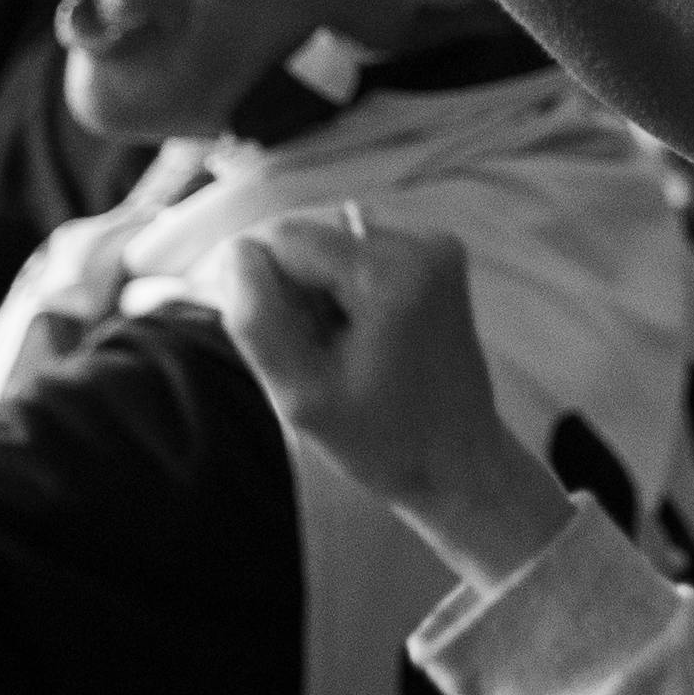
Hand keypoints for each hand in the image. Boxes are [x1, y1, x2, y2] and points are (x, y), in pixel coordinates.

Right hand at [221, 211, 572, 590]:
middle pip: (312, 233)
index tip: (286, 343)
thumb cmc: (381, 441)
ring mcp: (437, 245)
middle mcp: (423, 243)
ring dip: (318, 286)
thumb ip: (257, 321)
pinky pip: (361, 249)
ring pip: (332, 239)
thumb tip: (235, 253)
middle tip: (316, 352)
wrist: (458, 461)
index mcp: (394, 274)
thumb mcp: (301, 396)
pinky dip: (346, 285)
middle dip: (294, 286)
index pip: (284, 238)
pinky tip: (361, 333)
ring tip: (341, 346)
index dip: (264, 287)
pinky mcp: (439, 254)